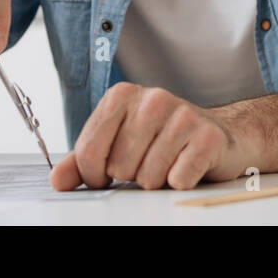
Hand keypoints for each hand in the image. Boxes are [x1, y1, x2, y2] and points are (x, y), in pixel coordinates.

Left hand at [50, 83, 250, 190]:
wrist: (220, 134)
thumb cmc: (163, 139)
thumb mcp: (119, 141)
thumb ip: (84, 159)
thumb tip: (57, 180)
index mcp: (122, 95)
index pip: (88, 151)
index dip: (94, 174)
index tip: (107, 174)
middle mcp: (152, 99)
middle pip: (118, 167)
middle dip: (131, 175)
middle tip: (149, 160)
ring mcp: (181, 115)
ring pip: (147, 177)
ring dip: (157, 180)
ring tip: (169, 162)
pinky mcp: (206, 137)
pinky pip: (177, 180)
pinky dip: (180, 182)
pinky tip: (187, 165)